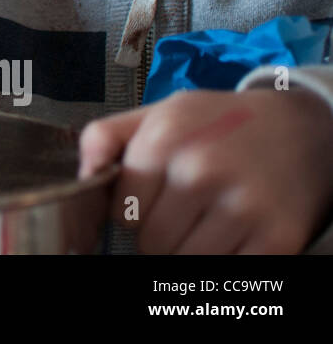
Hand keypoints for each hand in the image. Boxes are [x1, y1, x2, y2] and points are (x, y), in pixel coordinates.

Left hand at [79, 87, 332, 252]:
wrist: (302, 128)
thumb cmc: (219, 122)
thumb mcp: (161, 112)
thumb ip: (107, 136)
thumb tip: (81, 174)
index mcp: (165, 138)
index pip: (122, 210)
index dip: (132, 210)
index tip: (152, 198)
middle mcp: (201, 170)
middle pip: (150, 241)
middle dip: (159, 232)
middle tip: (183, 211)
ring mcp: (242, 206)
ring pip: (184, 262)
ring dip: (189, 250)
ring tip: (206, 222)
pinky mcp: (276, 238)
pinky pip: (226, 272)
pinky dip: (224, 260)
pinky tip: (232, 234)